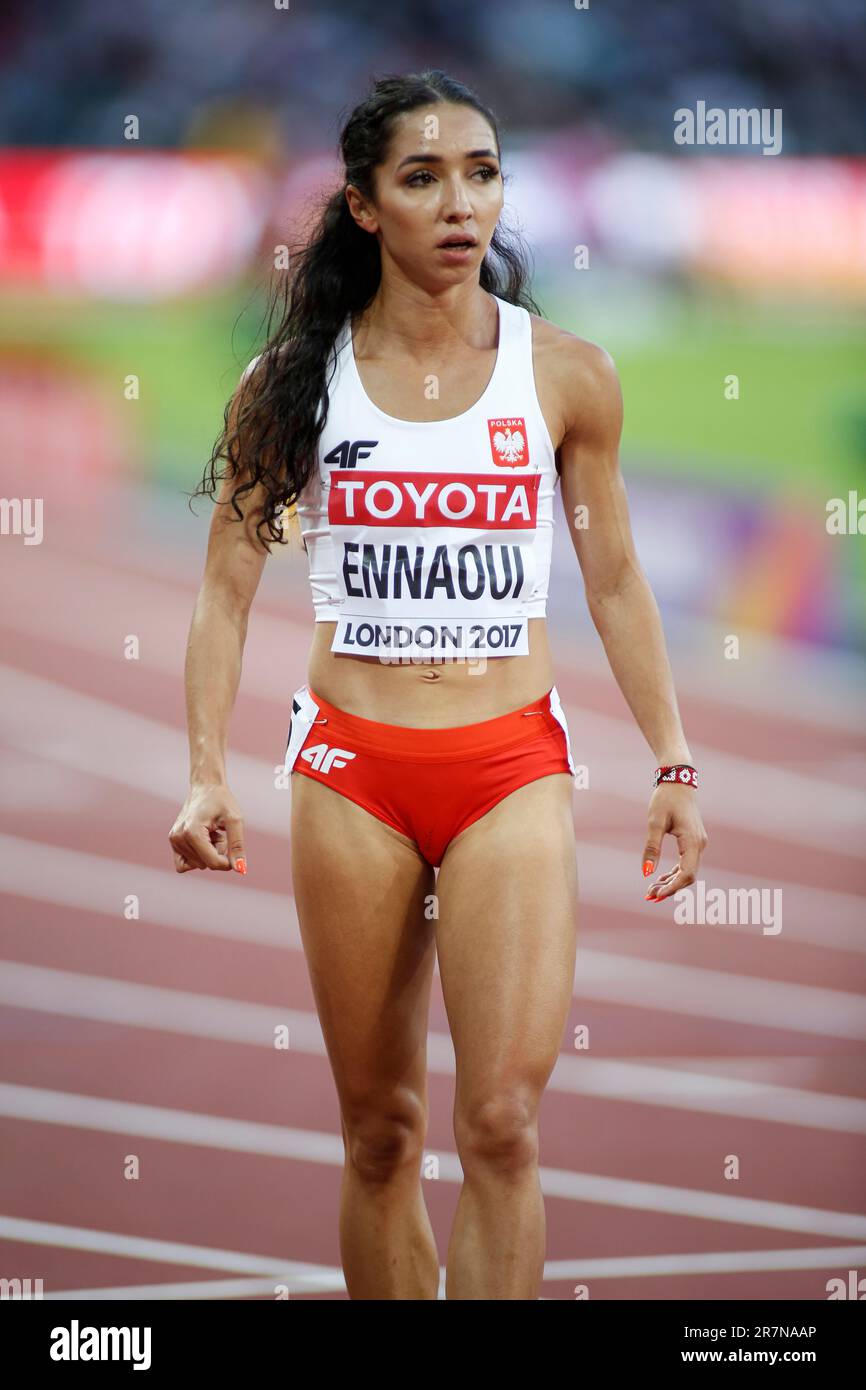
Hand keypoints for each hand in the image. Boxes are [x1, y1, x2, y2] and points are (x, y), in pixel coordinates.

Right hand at [169, 783, 246, 873]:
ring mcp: (174, 841)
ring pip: (198, 865)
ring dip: (209, 853)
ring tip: (212, 834)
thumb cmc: (222, 801)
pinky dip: (198, 857)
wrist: (205, 787)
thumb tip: (240, 869)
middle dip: (218, 854)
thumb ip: (237, 845)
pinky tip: (204, 842)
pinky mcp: (173, 842)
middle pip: (206, 865)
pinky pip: (184, 864)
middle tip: (219, 833)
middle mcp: (179, 838)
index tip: (233, 847)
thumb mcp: (235, 820)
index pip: (213, 863)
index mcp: (193, 832)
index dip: (228, 861)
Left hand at [642, 784, 707, 902]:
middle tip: (649, 896)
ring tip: (651, 890)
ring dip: (671, 882)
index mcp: (692, 841)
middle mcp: (699, 845)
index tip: (656, 895)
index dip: (672, 888)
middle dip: (669, 888)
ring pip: (687, 871)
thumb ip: (651, 848)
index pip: (686, 873)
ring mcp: (698, 844)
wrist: (678, 782)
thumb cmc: (665, 799)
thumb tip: (645, 873)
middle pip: (688, 876)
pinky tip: (660, 879)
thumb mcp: (654, 823)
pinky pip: (686, 863)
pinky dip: (674, 873)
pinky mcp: (693, 842)